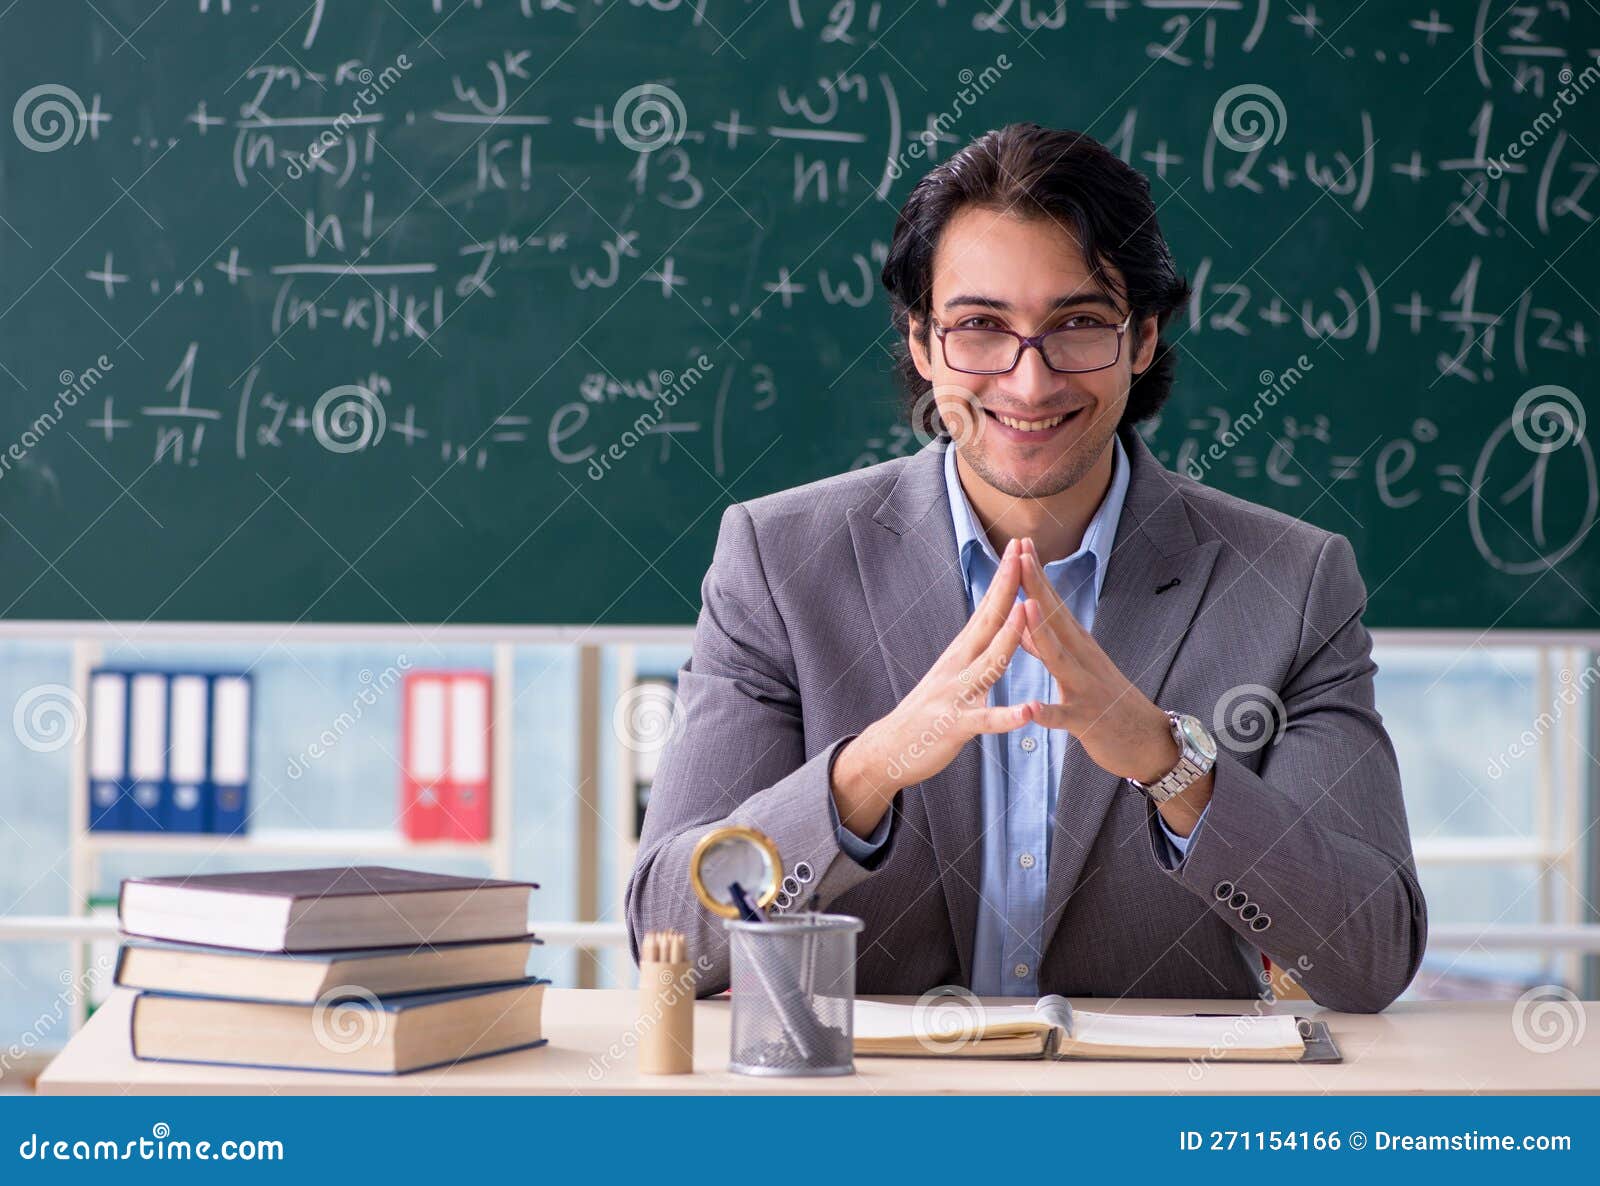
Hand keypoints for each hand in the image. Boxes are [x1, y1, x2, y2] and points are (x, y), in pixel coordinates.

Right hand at [832, 537, 1035, 834]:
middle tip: (1021, 555)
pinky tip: (1028, 712)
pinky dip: (1007, 716)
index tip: (1018, 546)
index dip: (1003, 577)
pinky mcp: (953, 725)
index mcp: (960, 652)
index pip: (986, 608)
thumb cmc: (927, 711)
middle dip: (1006, 588)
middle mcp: (957, 665)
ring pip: (988, 663)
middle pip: (987, 622)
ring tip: (1027, 612)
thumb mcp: (952, 671)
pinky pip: (985, 720)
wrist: (888, 749)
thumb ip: (974, 647)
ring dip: (1008, 637)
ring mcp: (954, 694)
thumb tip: (993, 616)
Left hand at [1013, 538, 1180, 785]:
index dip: (1035, 575)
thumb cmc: (1106, 700)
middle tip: (1019, 554)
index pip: (1053, 603)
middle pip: (1056, 618)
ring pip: (1059, 658)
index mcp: (1078, 644)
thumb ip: (1048, 646)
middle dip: (1036, 586)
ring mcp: (1085, 687)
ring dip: (1041, 633)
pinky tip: (1030, 708)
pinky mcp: (1086, 720)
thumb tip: (1023, 621)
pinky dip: (1046, 712)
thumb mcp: (1077, 666)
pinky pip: (1063, 717)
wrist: (1148, 740)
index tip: (1019, 544)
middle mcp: (1082, 658)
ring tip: (1024, 607)